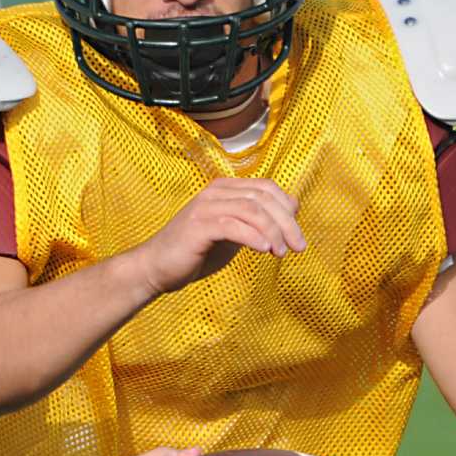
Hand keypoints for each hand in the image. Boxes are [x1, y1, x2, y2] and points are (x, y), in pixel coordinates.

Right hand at [135, 178, 304, 295]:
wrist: (156, 268)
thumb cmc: (195, 252)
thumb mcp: (232, 233)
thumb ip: (255, 222)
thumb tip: (289, 215)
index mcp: (224, 189)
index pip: (267, 188)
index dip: (287, 208)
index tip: (296, 235)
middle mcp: (216, 192)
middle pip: (264, 198)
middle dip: (287, 223)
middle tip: (298, 247)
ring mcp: (206, 207)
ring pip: (253, 211)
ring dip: (274, 233)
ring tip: (280, 253)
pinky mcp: (199, 226)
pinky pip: (235, 226)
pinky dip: (254, 238)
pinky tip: (264, 251)